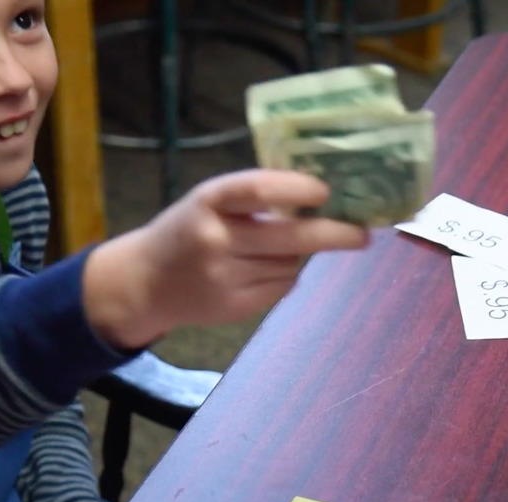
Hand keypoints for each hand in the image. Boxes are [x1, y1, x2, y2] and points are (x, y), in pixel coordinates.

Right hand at [84, 170, 368, 347]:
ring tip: (285, 247)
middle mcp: (215, 239)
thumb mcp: (209, 202)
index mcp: (208, 201)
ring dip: (300, 255)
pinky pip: (281, 288)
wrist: (146, 281)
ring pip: (290, 265)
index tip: (325, 192)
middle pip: (288, 238)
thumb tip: (323, 198)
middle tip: (362, 234)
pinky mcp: (233, 307)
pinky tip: (266, 269)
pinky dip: (286, 276)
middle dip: (333, 235)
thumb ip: (254, 198)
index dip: (294, 189)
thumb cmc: (189, 230)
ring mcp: (224, 278)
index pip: (256, 190)